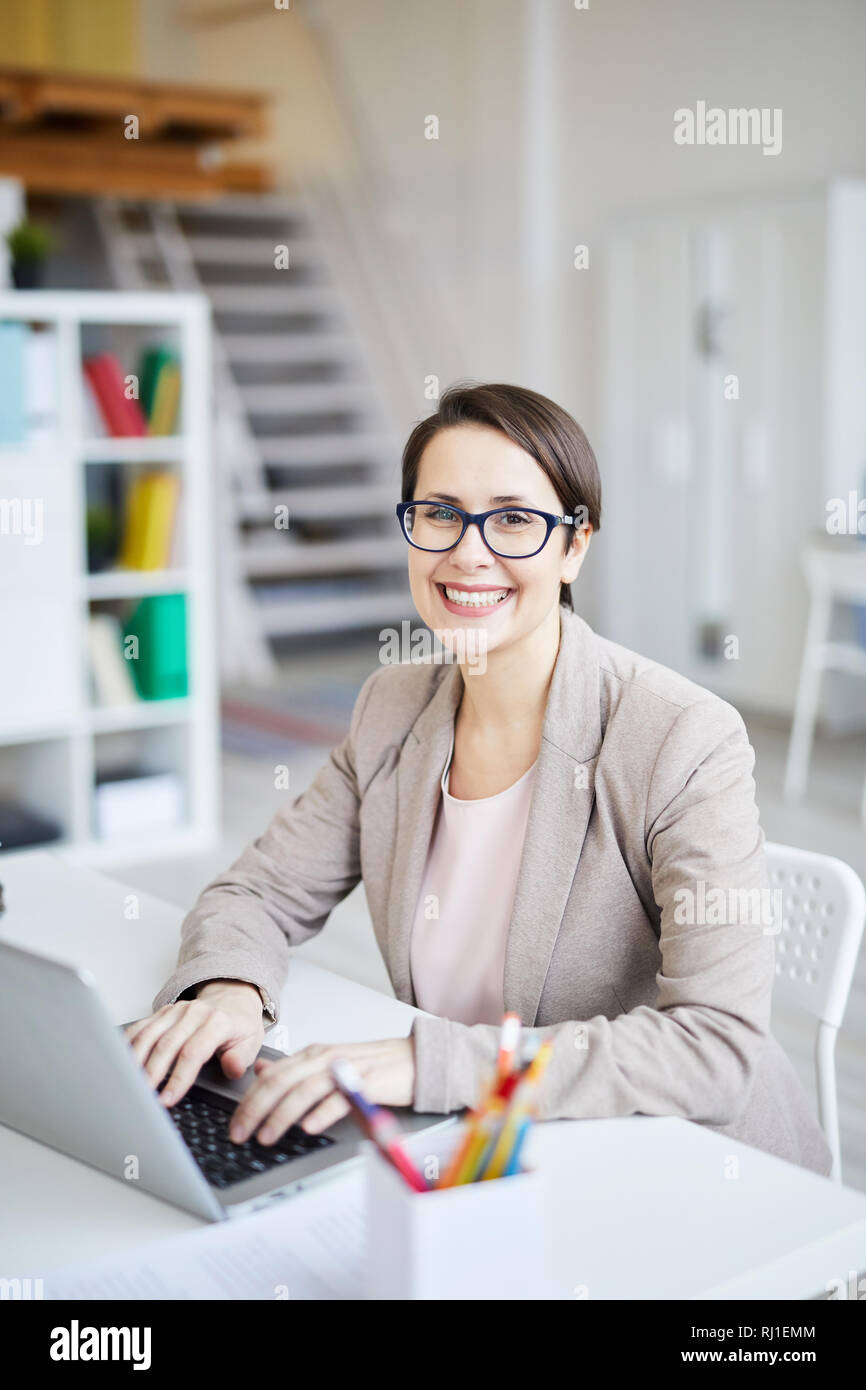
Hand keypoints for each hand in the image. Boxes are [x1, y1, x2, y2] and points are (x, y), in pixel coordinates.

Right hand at [123, 980, 265, 1105]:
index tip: (167, 1099)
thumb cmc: (239, 1026)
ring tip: (127, 1084)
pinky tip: (120, 1062)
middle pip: (167, 1045)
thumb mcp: (251, 1042)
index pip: (194, 1052)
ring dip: (136, 1061)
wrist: (232, 999)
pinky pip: (140, 1028)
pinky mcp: (162, 1012)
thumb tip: (232, 1068)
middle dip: (152, 1074)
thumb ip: (241, 1057)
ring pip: (149, 1036)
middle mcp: (194, 1013)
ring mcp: (175, 1011)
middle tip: (142, 1097)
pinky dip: (128, 1045)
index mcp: (217, 1021)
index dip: (179, 1078)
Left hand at [228, 1037, 415, 1144]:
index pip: (271, 1076)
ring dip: (281, 1115)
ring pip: (304, 1090)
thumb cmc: (372, 1066)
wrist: (415, 1060)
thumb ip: (295, 1068)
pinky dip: (322, 1113)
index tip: (235, 1124)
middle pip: (281, 1082)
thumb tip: (261, 1071)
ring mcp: (345, 1068)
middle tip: (240, 1134)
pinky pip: (340, 1097)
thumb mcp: (327, 1063)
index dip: (249, 1100)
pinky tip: (309, 1127)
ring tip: (266, 1136)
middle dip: (255, 1110)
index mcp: (312, 1055)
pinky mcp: (367, 1082)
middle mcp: (324, 1058)